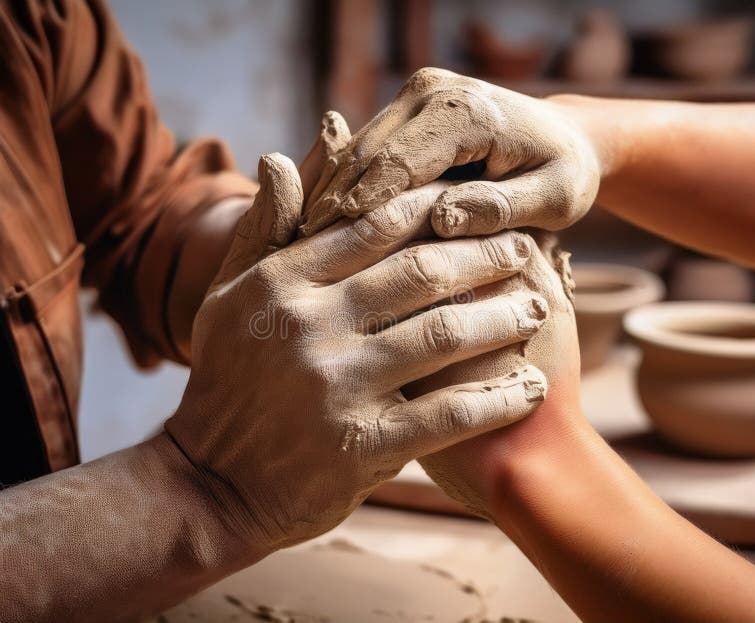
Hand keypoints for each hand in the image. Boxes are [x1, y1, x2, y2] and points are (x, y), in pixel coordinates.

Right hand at [166, 153, 551, 551]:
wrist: (212, 481)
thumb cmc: (227, 379)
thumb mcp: (228, 295)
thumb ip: (262, 229)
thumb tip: (278, 157)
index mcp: (282, 282)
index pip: (377, 224)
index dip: (439, 210)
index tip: (477, 207)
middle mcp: (310, 326)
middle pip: (422, 272)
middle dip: (486, 256)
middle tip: (524, 251)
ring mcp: (338, 387)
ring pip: (445, 335)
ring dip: (504, 318)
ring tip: (537, 308)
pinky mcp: (363, 447)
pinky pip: (449, 414)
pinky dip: (498, 398)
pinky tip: (531, 387)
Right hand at [300, 67, 600, 236]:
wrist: (567, 137)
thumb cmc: (564, 173)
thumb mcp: (555, 198)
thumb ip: (502, 208)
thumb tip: (443, 220)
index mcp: (467, 111)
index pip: (398, 163)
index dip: (361, 207)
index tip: (327, 248)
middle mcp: (432, 93)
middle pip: (365, 154)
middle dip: (332, 203)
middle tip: (298, 255)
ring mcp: (415, 97)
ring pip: (356, 152)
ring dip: (329, 195)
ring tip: (301, 244)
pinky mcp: (406, 111)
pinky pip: (365, 151)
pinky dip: (343, 185)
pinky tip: (323, 225)